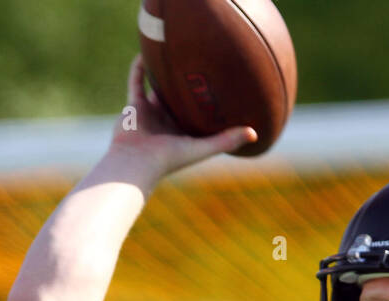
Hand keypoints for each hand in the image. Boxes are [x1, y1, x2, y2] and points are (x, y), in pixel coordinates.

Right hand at [109, 55, 257, 180]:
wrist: (136, 161)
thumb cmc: (170, 158)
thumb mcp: (203, 148)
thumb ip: (227, 140)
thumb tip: (255, 133)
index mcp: (183, 134)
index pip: (197, 116)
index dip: (207, 103)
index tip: (221, 87)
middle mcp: (166, 123)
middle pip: (178, 100)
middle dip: (187, 87)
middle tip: (200, 65)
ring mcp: (149, 114)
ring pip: (157, 89)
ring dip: (163, 75)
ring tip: (173, 55)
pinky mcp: (133, 107)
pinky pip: (136, 83)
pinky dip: (139, 68)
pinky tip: (146, 52)